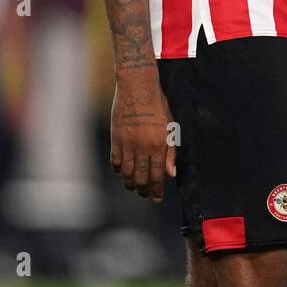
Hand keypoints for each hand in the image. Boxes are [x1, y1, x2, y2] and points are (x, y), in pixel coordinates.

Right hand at [110, 67, 176, 201]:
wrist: (137, 88)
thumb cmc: (158, 105)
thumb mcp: (171, 126)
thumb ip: (171, 151)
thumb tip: (171, 173)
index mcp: (159, 145)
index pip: (158, 175)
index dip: (158, 190)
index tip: (158, 198)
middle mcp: (142, 148)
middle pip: (141, 178)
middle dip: (144, 190)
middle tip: (145, 194)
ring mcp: (127, 144)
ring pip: (127, 173)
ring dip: (130, 183)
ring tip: (133, 187)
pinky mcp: (115, 139)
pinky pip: (115, 161)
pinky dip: (118, 170)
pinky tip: (122, 171)